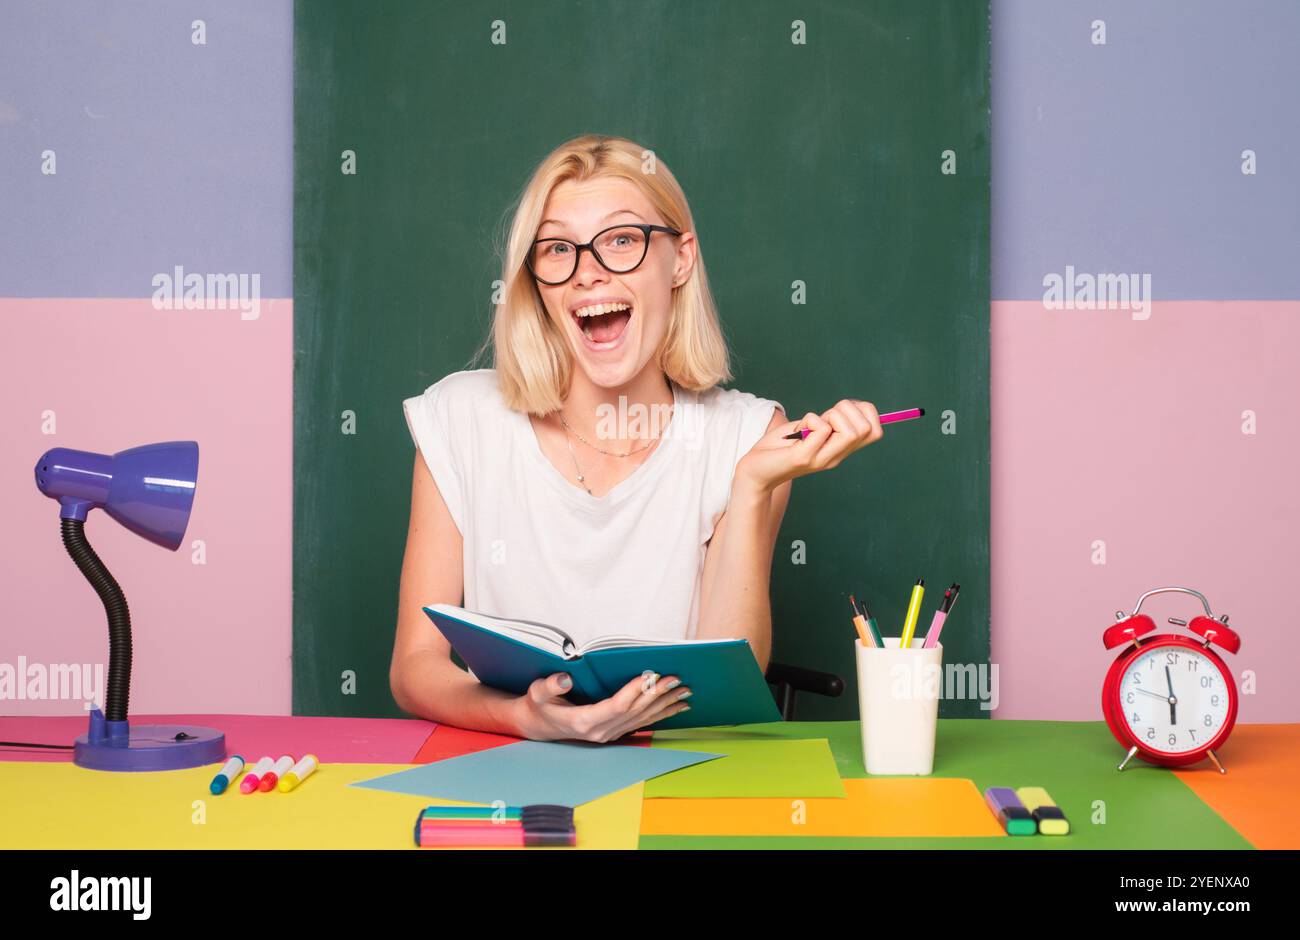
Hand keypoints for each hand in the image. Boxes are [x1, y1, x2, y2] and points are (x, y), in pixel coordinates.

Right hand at [511, 671, 691, 742]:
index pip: (616, 705)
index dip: (634, 690)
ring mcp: (609, 735)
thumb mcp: (537, 693)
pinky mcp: (614, 733)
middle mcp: (600, 731)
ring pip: (642, 719)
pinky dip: (661, 714)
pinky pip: (642, 724)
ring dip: (665, 704)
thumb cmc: (539, 705)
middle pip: (635, 712)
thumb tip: (565, 678)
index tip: (650, 674)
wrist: (539, 726)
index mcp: (583, 721)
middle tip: (676, 679)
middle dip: (657, 694)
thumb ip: (550, 686)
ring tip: (684, 691)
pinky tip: (676, 707)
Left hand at [736, 399, 883, 493]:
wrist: (755, 471)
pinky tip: (798, 431)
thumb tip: (852, 406)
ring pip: (851, 431)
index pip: (876, 431)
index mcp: (841, 449)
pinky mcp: (804, 457)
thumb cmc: (781, 446)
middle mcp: (836, 456)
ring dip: (832, 415)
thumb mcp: (811, 430)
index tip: (842, 409)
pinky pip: (820, 429)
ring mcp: (822, 458)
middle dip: (850, 409)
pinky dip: (810, 419)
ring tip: (812, 422)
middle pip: (867, 429)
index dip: (867, 411)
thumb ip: (828, 422)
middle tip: (826, 414)